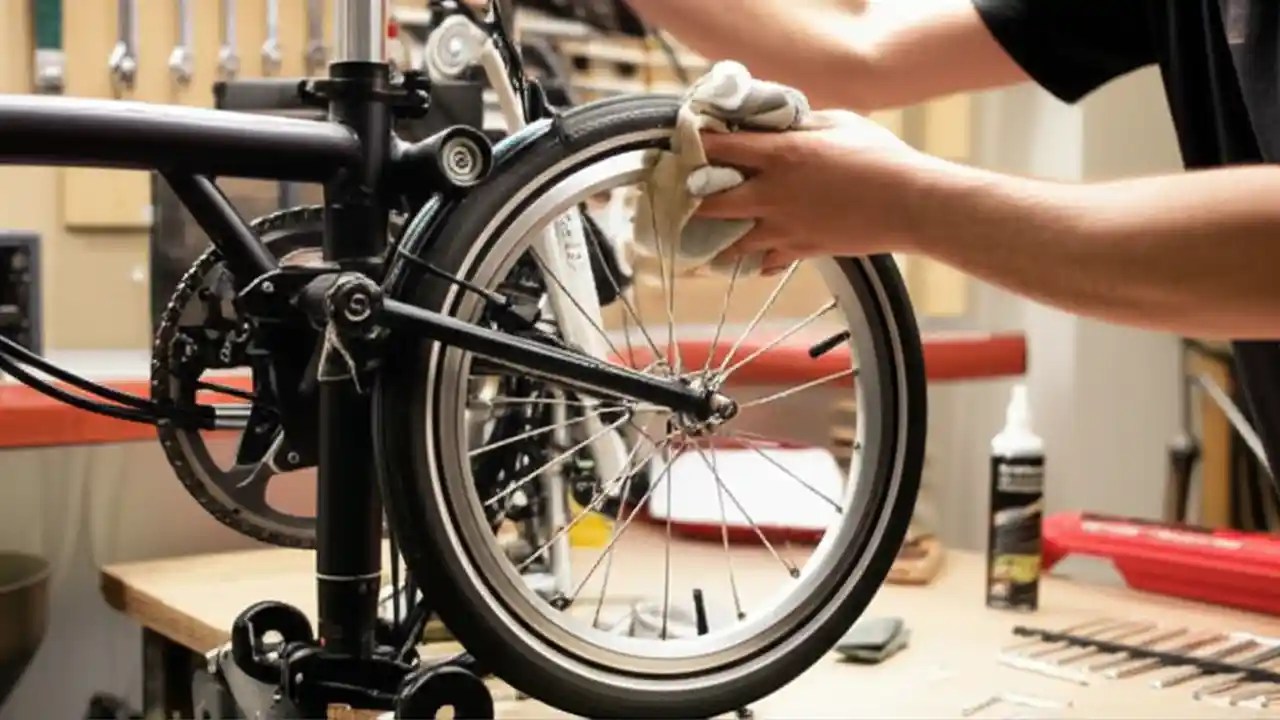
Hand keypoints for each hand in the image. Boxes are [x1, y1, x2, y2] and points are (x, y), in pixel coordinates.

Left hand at [693, 110, 927, 272]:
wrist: (909, 205)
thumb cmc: (880, 157)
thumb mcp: (838, 123)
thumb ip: (801, 123)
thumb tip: (779, 121)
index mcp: (778, 155)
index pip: (718, 148)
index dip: (697, 145)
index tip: (688, 145)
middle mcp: (771, 194)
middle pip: (710, 203)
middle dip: (693, 201)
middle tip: (687, 198)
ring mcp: (782, 227)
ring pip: (730, 242)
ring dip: (715, 238)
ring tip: (705, 236)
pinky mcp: (799, 250)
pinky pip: (764, 262)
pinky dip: (755, 260)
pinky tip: (751, 257)